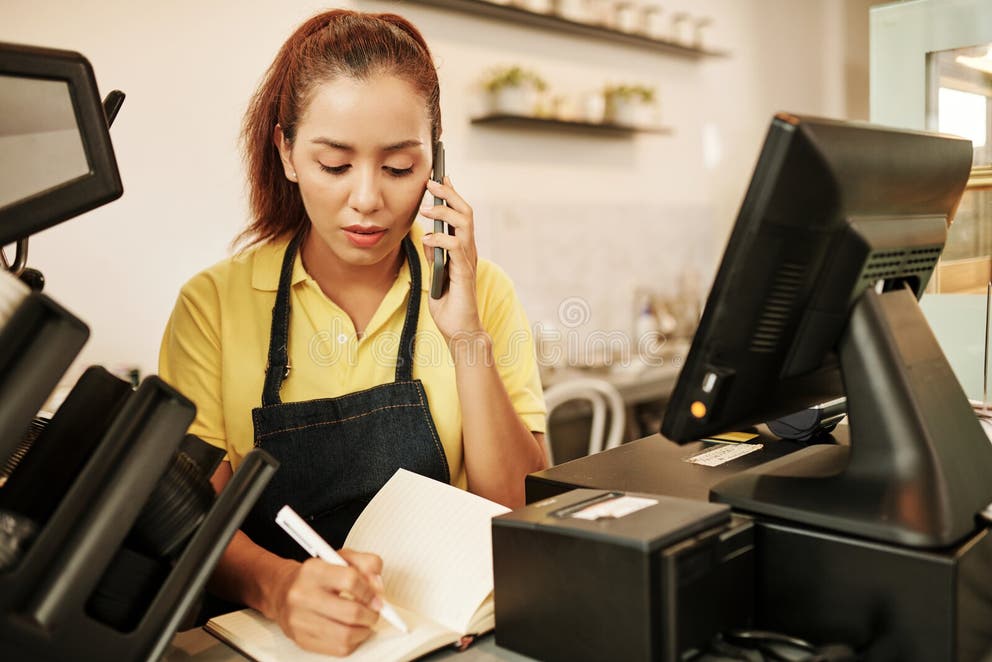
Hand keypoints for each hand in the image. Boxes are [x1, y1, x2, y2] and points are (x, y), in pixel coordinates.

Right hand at [265, 550, 384, 655]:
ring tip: (364, 622)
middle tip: (374, 611)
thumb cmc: (315, 576)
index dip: (370, 590)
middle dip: (371, 614)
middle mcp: (302, 595)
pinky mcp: (301, 640)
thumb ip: (366, 563)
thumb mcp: (340, 558)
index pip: (350, 580)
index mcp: (312, 570)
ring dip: (364, 630)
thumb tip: (377, 585)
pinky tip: (352, 631)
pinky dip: (352, 642)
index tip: (376, 595)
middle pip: (351, 612)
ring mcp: (299, 620)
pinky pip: (337, 648)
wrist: (282, 592)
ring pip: (346, 635)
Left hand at [420, 177, 484, 341]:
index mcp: (462, 250)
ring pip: (464, 225)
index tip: (440, 177)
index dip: (452, 195)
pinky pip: (456, 249)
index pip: (460, 215)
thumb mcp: (436, 276)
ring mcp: (468, 261)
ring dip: (444, 213)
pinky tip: (428, 238)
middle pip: (465, 213)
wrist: (460, 330)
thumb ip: (434, 256)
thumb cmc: (449, 305)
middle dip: (450, 194)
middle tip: (433, 181)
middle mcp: (469, 251)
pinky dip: (441, 240)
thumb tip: (427, 238)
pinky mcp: (465, 274)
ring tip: (426, 208)